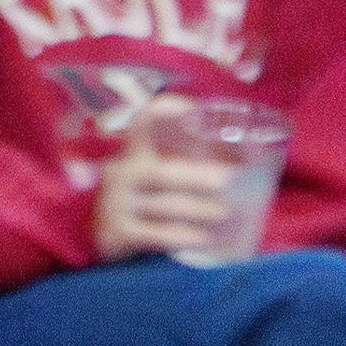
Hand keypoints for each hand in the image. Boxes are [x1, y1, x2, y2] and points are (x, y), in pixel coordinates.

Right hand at [90, 110, 234, 261]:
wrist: (102, 234)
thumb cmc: (140, 196)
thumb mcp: (149, 172)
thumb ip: (181, 161)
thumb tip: (243, 158)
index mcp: (131, 151)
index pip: (142, 122)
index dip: (165, 112)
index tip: (193, 109)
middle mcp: (120, 173)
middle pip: (161, 172)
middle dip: (199, 177)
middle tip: (230, 180)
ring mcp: (116, 203)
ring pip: (165, 205)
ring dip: (200, 209)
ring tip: (227, 211)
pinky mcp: (118, 232)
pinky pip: (157, 234)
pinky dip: (184, 235)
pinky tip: (205, 237)